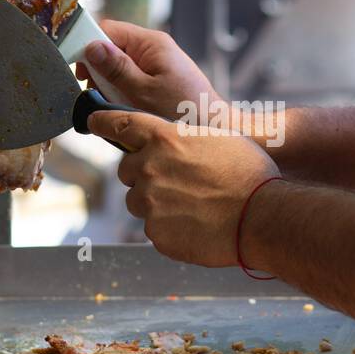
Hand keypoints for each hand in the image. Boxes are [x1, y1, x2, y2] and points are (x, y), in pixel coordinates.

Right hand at [78, 21, 218, 120]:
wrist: (216, 131)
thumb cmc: (185, 113)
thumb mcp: (143, 92)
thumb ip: (116, 69)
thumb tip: (91, 47)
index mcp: (151, 43)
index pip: (107, 29)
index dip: (89, 46)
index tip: (81, 71)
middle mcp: (153, 49)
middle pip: (111, 48)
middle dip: (100, 71)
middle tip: (101, 95)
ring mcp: (155, 64)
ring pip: (118, 67)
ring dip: (111, 86)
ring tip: (118, 106)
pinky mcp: (157, 80)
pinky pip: (129, 80)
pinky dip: (122, 94)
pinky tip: (127, 109)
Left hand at [87, 108, 280, 266]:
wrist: (262, 217)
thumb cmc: (248, 174)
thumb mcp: (215, 138)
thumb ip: (181, 139)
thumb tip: (169, 144)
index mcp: (163, 138)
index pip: (118, 123)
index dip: (102, 121)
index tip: (92, 120)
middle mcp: (149, 167)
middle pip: (127, 169)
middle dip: (143, 174)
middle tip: (175, 182)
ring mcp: (150, 202)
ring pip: (138, 201)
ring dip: (155, 202)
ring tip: (191, 206)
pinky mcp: (156, 233)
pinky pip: (153, 228)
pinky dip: (169, 227)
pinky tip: (195, 225)